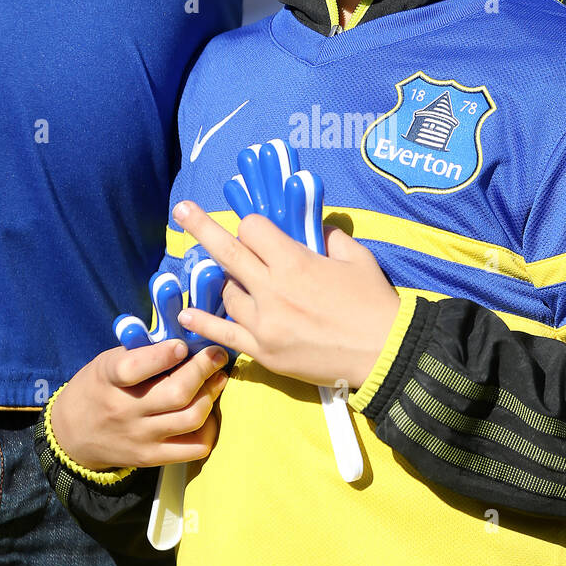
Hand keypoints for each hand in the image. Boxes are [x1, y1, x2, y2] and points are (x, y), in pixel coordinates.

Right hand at [50, 338, 228, 471]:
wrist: (72, 434)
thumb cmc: (98, 388)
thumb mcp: (108, 361)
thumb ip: (141, 351)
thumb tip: (186, 336)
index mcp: (108, 379)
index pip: (133, 368)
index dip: (162, 355)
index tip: (182, 345)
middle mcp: (124, 410)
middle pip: (176, 394)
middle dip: (204, 369)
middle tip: (217, 354)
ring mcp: (140, 437)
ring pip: (191, 418)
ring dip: (211, 395)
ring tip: (217, 379)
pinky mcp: (151, 458)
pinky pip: (193, 448)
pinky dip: (209, 428)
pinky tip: (207, 411)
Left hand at [172, 201, 400, 391]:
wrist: (384, 354)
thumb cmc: (374, 303)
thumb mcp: (357, 258)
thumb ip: (329, 238)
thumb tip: (312, 230)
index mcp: (294, 262)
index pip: (253, 230)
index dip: (255, 227)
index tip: (261, 233)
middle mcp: (272, 290)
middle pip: (227, 252)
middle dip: (202, 227)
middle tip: (181, 211)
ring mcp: (264, 323)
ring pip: (228, 293)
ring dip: (231, 284)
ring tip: (244, 284)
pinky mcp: (263, 352)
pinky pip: (225, 334)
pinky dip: (204, 323)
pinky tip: (186, 314)